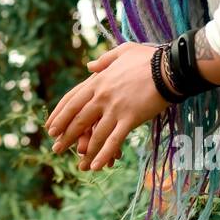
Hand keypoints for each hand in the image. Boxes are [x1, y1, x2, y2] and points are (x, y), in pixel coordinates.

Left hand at [44, 43, 169, 170]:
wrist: (168, 68)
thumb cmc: (148, 58)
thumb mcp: (122, 52)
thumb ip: (103, 61)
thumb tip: (89, 66)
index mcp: (97, 81)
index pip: (71, 100)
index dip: (59, 115)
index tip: (50, 126)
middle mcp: (101, 96)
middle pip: (78, 119)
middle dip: (65, 135)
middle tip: (55, 148)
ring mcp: (114, 108)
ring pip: (94, 134)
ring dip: (85, 150)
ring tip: (77, 163)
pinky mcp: (130, 119)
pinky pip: (114, 140)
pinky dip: (104, 154)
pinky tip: (97, 166)